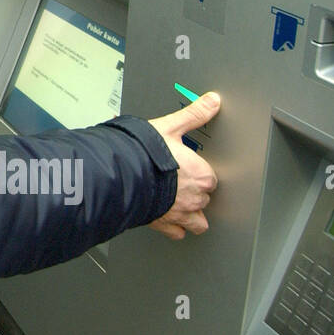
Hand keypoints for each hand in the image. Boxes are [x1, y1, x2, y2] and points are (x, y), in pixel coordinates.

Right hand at [147, 91, 219, 238]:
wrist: (121, 174)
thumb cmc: (144, 152)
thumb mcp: (170, 126)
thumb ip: (193, 114)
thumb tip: (212, 101)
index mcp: (200, 174)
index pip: (210, 177)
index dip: (199, 172)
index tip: (189, 167)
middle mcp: (194, 196)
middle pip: (205, 198)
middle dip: (195, 191)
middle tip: (180, 182)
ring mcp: (180, 212)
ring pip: (198, 221)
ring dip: (193, 214)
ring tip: (182, 205)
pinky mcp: (164, 224)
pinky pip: (178, 232)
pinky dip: (175, 228)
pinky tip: (168, 220)